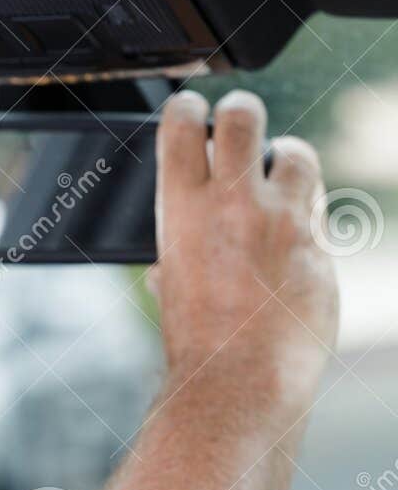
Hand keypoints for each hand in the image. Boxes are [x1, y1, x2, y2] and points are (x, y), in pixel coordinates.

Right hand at [151, 89, 338, 414]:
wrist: (241, 380)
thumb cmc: (197, 342)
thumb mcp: (172, 285)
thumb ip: (178, 253)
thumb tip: (169, 263)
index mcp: (180, 210)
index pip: (184, 123)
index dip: (189, 109)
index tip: (192, 113)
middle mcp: (233, 204)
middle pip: (244, 115)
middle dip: (241, 113)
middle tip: (238, 125)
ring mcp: (282, 220)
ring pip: (295, 151)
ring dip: (284, 159)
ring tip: (275, 182)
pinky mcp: (320, 243)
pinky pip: (318, 207)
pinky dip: (305, 212)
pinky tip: (292, 237)